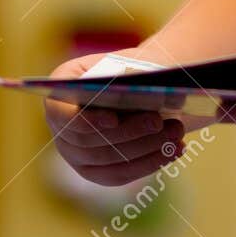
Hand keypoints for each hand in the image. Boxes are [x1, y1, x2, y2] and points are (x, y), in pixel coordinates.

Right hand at [43, 49, 186, 186]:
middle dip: (128, 132)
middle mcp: (60, 124)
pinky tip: (174, 150)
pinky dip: (150, 163)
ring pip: (107, 159)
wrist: (140, 87)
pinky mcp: (94, 170)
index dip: (84, 119)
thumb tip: (150, 90)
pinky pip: (119, 174)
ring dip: (145, 147)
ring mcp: (73, 151)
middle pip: (87, 140)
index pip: (60, 111)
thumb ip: (133, 76)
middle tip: (159, 122)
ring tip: (175, 133)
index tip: (114, 119)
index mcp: (61, 88)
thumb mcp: (133, 63)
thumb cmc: (134, 69)